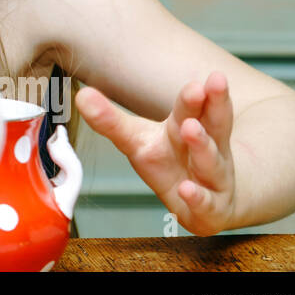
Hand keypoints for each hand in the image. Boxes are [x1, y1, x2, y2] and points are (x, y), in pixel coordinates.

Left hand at [75, 72, 236, 235]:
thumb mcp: (137, 139)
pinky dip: (198, 197)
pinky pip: (207, 205)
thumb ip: (111, 120)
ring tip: (192, 128)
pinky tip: (187, 189)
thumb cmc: (168, 162)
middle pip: (212, 126)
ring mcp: (213, 180)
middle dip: (209, 107)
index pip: (192, 109)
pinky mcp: (211, 210)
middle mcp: (207, 150)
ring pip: (212, 163)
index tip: (194, 83)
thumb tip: (81, 95)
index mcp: (186, 128)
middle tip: (197, 89)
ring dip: (203, 147)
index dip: (192, 97)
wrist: (207, 201)